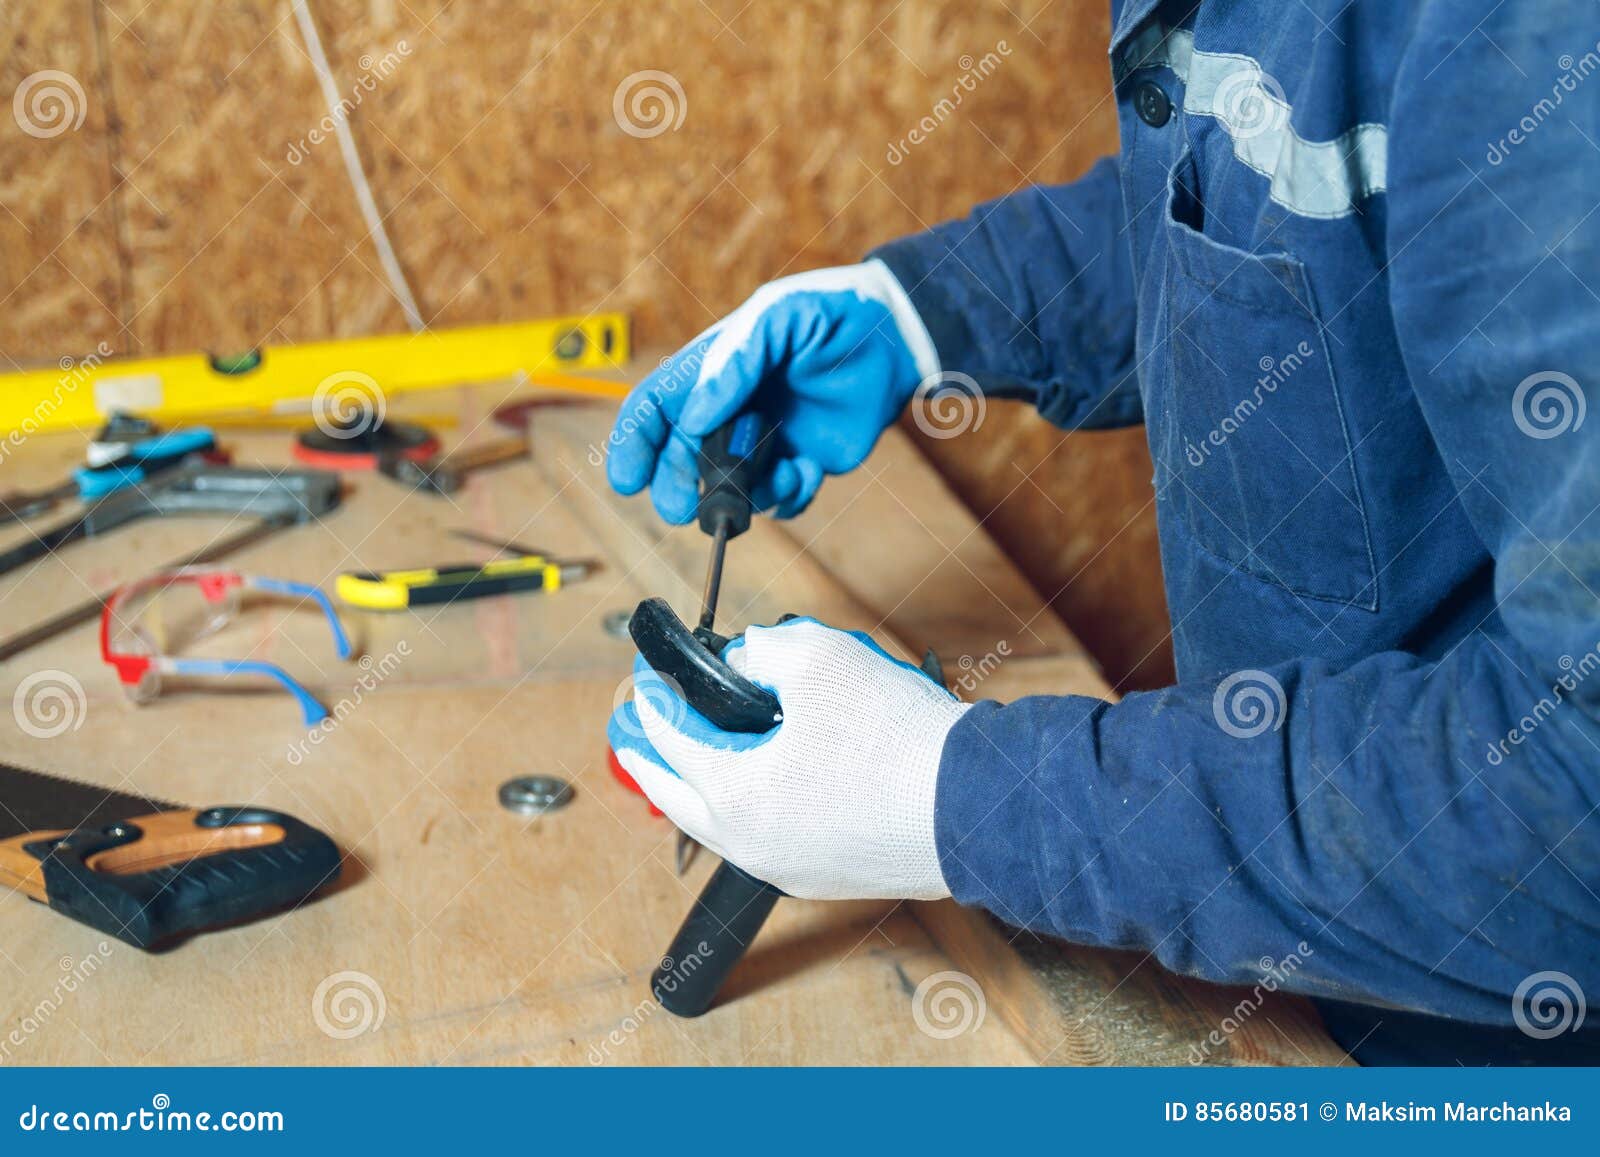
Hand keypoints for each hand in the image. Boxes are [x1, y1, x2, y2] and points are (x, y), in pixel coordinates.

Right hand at [605, 259, 938, 522]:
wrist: (897, 336)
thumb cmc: (832, 311)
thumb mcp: (778, 316)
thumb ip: (734, 362)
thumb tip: (694, 418)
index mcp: (711, 371)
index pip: (655, 409)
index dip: (634, 444)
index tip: (628, 480)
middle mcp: (730, 410)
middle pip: (680, 458)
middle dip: (674, 487)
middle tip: (681, 510)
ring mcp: (764, 441)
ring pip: (731, 488)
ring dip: (744, 494)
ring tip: (782, 472)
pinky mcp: (801, 463)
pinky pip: (780, 499)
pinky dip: (788, 496)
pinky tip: (809, 470)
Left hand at [606, 618, 968, 900]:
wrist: (979, 806)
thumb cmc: (900, 741)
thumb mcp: (817, 658)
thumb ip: (763, 650)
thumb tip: (747, 660)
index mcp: (734, 799)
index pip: (667, 741)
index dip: (651, 699)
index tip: (644, 679)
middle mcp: (753, 847)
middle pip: (679, 800)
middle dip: (654, 759)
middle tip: (638, 732)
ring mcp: (792, 869)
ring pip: (725, 824)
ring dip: (706, 785)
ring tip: (701, 751)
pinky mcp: (832, 875)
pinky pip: (771, 836)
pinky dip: (754, 803)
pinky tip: (770, 776)